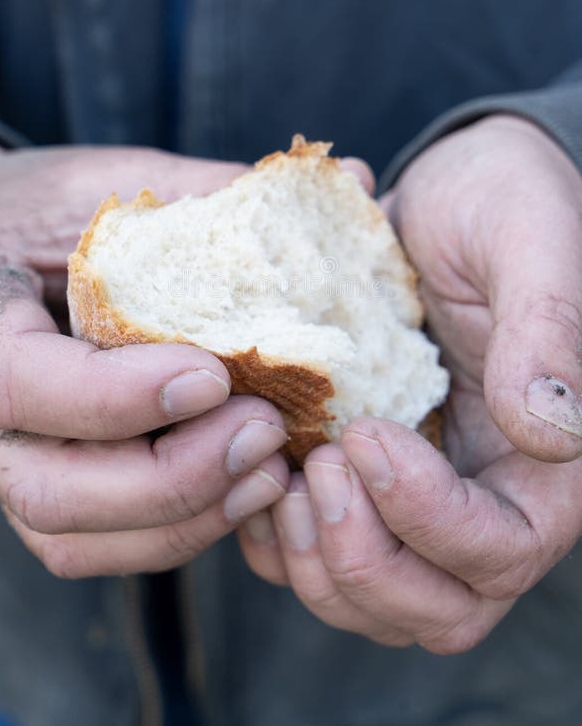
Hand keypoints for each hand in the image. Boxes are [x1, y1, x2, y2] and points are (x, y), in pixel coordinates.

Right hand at [0, 145, 290, 574]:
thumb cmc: (48, 208)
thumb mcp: (111, 183)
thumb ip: (213, 190)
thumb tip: (353, 177)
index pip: (17, 384)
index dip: (116, 396)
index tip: (213, 374)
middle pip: (51, 492)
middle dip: (170, 478)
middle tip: (263, 429)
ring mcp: (17, 460)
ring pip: (77, 538)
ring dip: (185, 519)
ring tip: (271, 468)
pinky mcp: (59, 485)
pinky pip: (104, 546)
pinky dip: (179, 533)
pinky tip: (248, 488)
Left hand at [238, 116, 581, 651]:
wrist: (449, 194)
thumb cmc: (503, 201)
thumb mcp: (532, 239)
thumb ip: (550, 328)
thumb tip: (551, 432)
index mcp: (544, 460)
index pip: (501, 547)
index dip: (431, 518)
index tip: (368, 436)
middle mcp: (483, 495)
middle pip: (436, 605)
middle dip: (365, 560)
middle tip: (318, 471)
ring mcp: (416, 493)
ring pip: (369, 597)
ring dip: (310, 560)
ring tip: (277, 476)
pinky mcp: (359, 475)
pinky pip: (314, 550)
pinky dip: (275, 536)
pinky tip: (250, 469)